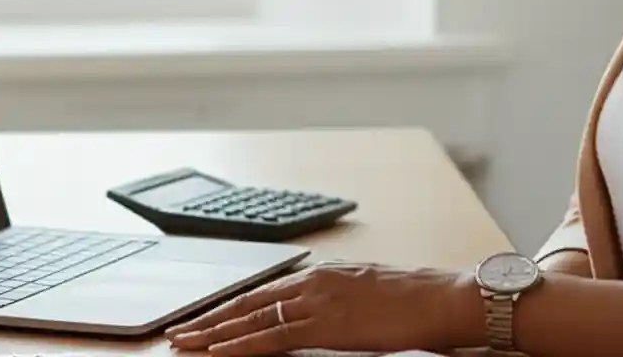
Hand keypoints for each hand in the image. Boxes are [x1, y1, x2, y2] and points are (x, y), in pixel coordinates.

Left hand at [164, 262, 486, 355]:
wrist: (444, 298)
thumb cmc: (418, 298)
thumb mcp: (371, 291)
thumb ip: (341, 299)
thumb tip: (324, 311)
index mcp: (325, 272)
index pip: (266, 290)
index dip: (232, 306)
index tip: (206, 317)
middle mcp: (315, 281)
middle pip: (250, 301)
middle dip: (210, 318)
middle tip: (178, 331)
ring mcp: (318, 301)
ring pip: (253, 318)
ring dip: (214, 333)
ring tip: (185, 344)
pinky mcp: (327, 325)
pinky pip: (274, 336)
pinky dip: (241, 344)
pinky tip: (218, 352)